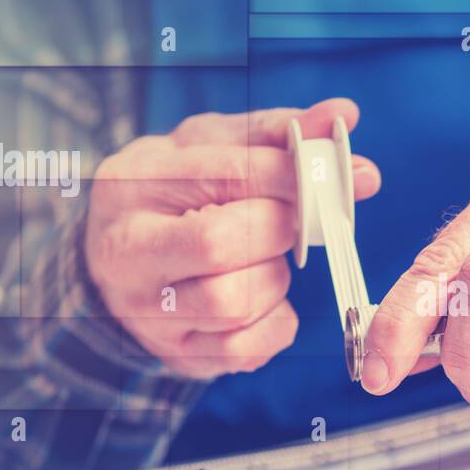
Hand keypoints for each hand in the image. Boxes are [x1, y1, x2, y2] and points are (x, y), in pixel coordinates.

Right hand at [86, 98, 380, 378]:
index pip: (226, 174)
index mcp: (132, 182)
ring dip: (275, 279)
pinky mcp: (178, 355)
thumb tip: (344, 114)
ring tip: (265, 260)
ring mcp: (147, 312)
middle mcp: (127, 251)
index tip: (324, 174)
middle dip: (277, 229)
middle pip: (223, 243)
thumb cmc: (178, 192)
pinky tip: (264, 299)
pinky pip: (249, 349)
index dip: (288, 174)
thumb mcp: (212, 146)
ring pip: (235, 302)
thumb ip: (276, 131)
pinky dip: (275, 322)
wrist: (124, 257)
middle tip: (288, 221)